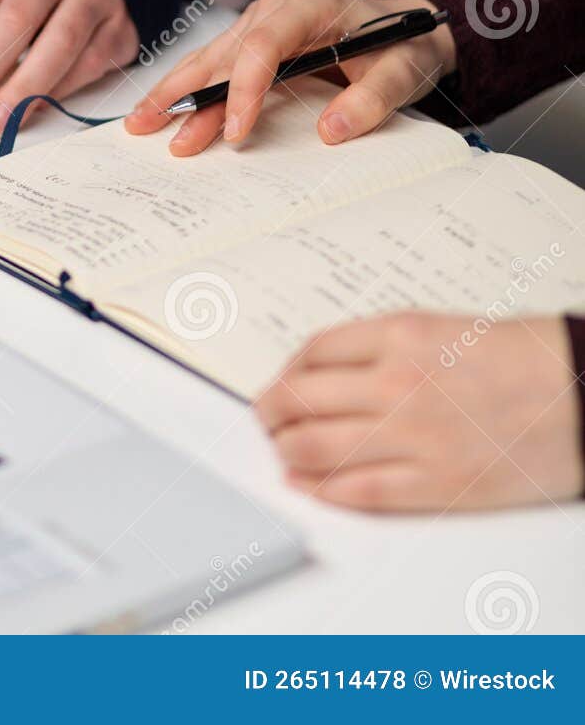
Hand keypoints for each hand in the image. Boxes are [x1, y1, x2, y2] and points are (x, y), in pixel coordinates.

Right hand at [126, 0, 456, 155]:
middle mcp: (280, 6)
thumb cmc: (406, 48)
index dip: (244, 90)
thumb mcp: (404, 74)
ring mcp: (265, 19)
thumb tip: (332, 130)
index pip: (264, 46)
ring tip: (141, 121)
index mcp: (312, 6)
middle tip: (150, 126)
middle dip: (187, 93)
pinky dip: (192, 87)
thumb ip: (373, 101)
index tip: (236, 134)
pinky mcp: (259, 37)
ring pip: (212, 57)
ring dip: (177, 91)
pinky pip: (220, 63)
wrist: (412, 30)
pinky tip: (165, 107)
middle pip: (226, 52)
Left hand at [254, 313, 582, 510]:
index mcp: (399, 335)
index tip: (282, 381)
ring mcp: (413, 436)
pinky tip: (308, 483)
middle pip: (300, 397)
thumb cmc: (521, 358)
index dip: (286, 369)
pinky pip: (357, 490)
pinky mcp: (435, 483)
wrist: (581, 393)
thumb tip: (328, 370)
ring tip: (282, 450)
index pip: (312, 351)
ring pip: (315, 447)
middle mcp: (397, 382)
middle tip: (266, 417)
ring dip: (286, 450)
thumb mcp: (442, 327)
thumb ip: (384, 346)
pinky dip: (321, 488)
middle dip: (271, 411)